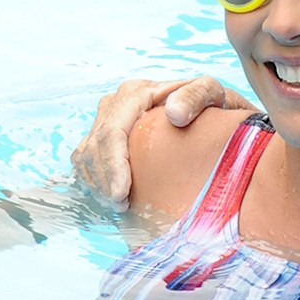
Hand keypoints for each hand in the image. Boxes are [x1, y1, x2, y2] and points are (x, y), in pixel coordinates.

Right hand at [70, 77, 255, 206]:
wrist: (214, 113)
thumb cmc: (214, 104)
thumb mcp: (213, 94)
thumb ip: (197, 96)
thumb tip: (175, 113)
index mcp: (135, 92)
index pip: (112, 130)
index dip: (113, 164)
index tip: (122, 193)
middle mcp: (115, 104)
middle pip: (96, 146)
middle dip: (105, 179)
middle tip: (122, 206)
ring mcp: (107, 120)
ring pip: (86, 155)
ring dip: (98, 183)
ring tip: (121, 205)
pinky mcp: (104, 137)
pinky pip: (86, 161)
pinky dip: (95, 181)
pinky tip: (113, 196)